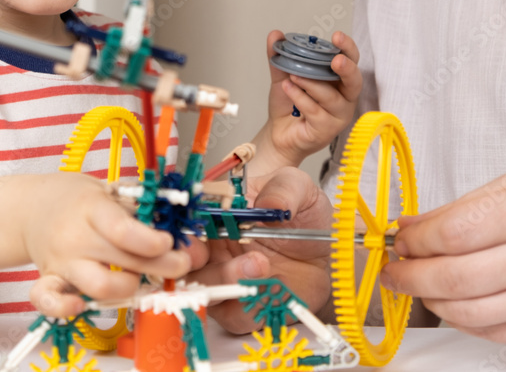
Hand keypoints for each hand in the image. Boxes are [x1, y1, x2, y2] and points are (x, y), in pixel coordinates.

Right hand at [25, 173, 191, 316]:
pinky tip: (82, 306)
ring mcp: (61, 262)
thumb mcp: (111, 191)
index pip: (121, 230)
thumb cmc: (78, 199)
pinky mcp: (49, 281)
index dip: (151, 241)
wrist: (32, 207)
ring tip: (140, 277)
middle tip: (181, 263)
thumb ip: (145, 210)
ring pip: (99, 288)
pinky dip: (65, 309)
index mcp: (91, 208)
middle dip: (161, 266)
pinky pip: (50, 303)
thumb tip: (187, 235)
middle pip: (122, 261)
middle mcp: (75, 237)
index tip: (170, 243)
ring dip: (129, 288)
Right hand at [186, 167, 334, 332]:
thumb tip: (271, 203)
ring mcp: (224, 282)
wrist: (326, 250)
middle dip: (187, 262)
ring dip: (225, 280)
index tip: (192, 239)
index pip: (182, 226)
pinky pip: (234, 317)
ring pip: (204, 291)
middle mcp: (212, 251)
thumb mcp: (298, 188)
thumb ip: (284, 188)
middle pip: (181, 263)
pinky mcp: (242, 309)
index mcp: (214, 217)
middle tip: (207, 254)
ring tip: (259, 265)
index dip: (179, 235)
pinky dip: (249, 306)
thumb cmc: (302, 217)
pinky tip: (271, 288)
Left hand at [252, 30, 360, 172]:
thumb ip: (280, 57)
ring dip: (311, 84)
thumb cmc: (288, 105)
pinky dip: (300, 98)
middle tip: (335, 60)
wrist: (278, 132)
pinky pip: (316, 111)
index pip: (351, 60)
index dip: (347, 47)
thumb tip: (275, 34)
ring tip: (292, 76)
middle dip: (346, 68)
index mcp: (339, 80)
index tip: (337, 36)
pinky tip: (288, 89)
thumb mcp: (283, 76)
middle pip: (355, 81)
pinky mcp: (327, 130)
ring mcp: (338, 115)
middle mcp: (344, 97)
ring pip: (331, 97)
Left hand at [382, 171, 505, 343]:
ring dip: (428, 299)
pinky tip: (451, 301)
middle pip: (451, 277)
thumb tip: (412, 226)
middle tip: (393, 269)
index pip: (451, 233)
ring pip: (463, 312)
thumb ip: (462, 207)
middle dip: (408, 275)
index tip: (398, 239)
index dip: (413, 240)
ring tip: (418, 284)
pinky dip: (459, 318)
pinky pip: (488, 331)